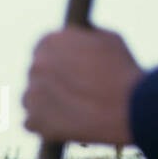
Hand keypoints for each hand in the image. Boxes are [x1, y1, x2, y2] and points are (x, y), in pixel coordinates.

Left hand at [24, 28, 143, 145]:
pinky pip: (32, 123)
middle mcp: (35, 66)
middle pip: (36, 74)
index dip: (56, 59)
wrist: (127, 106)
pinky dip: (44, 124)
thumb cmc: (121, 70)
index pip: (42, 49)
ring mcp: (31, 95)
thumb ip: (83, 36)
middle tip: (71, 90)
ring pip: (30, 99)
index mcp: (50, 42)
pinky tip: (65, 122)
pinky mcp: (33, 122)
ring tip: (71, 107)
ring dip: (44, 102)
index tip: (66, 69)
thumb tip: (77, 34)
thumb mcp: (106, 38)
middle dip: (50, 81)